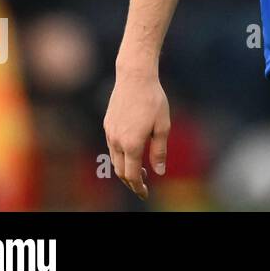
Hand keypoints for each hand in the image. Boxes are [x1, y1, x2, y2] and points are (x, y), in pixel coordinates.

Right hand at [103, 66, 170, 199]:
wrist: (134, 77)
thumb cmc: (153, 100)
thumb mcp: (163, 126)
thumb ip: (159, 151)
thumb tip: (159, 171)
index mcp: (131, 144)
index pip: (131, 175)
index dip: (138, 187)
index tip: (145, 193)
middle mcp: (116, 141)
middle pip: (120, 171)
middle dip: (131, 181)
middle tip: (143, 184)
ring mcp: (109, 132)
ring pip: (114, 159)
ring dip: (125, 168)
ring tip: (138, 170)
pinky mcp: (107, 124)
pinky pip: (112, 146)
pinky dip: (120, 155)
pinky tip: (131, 151)